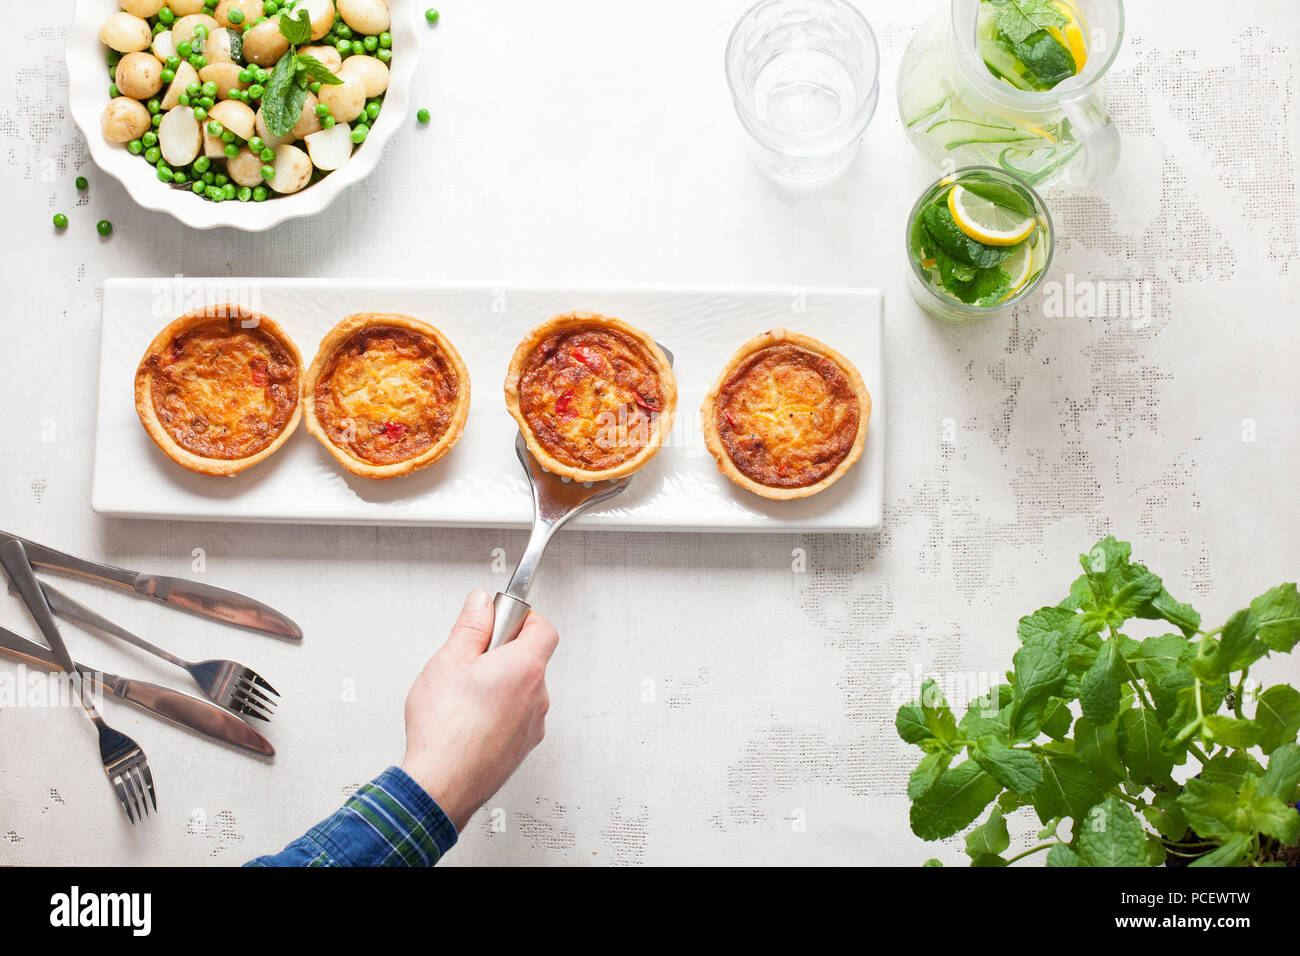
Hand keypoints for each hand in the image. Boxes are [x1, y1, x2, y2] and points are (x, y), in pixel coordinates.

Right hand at [399, 590, 556, 831]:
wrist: (443, 784)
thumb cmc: (446, 729)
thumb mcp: (449, 660)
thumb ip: (470, 625)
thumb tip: (481, 603)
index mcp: (525, 667)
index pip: (543, 628)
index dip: (523, 618)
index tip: (501, 618)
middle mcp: (537, 697)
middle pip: (530, 659)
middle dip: (502, 653)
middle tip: (471, 659)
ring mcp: (532, 725)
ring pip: (521, 691)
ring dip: (498, 685)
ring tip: (464, 695)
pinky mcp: (521, 748)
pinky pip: (515, 718)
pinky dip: (497, 713)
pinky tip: (468, 719)